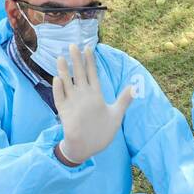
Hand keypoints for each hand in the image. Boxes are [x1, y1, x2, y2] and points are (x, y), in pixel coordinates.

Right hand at [54, 44, 133, 163]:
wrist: (88, 148)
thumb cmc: (101, 132)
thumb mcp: (116, 115)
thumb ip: (124, 100)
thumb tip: (136, 87)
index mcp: (95, 95)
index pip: (92, 74)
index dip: (90, 61)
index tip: (88, 48)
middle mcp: (83, 96)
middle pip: (79, 74)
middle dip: (76, 60)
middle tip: (73, 45)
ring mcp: (73, 103)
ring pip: (67, 84)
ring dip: (64, 72)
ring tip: (61, 58)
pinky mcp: (65, 113)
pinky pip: (60, 99)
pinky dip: (59, 90)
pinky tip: (58, 80)